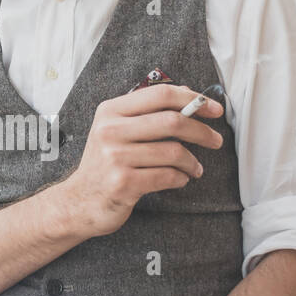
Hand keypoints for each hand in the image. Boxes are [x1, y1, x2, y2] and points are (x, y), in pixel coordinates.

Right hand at [57, 84, 223, 238]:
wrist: (79, 201)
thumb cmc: (104, 164)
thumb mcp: (116, 130)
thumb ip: (146, 113)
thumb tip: (188, 95)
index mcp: (111, 111)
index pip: (160, 94)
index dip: (192, 99)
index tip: (214, 109)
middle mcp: (110, 130)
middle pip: (172, 121)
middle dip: (201, 131)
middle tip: (215, 140)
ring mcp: (115, 158)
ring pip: (173, 152)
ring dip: (192, 162)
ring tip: (195, 168)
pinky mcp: (123, 183)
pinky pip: (167, 176)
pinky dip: (180, 178)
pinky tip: (179, 179)